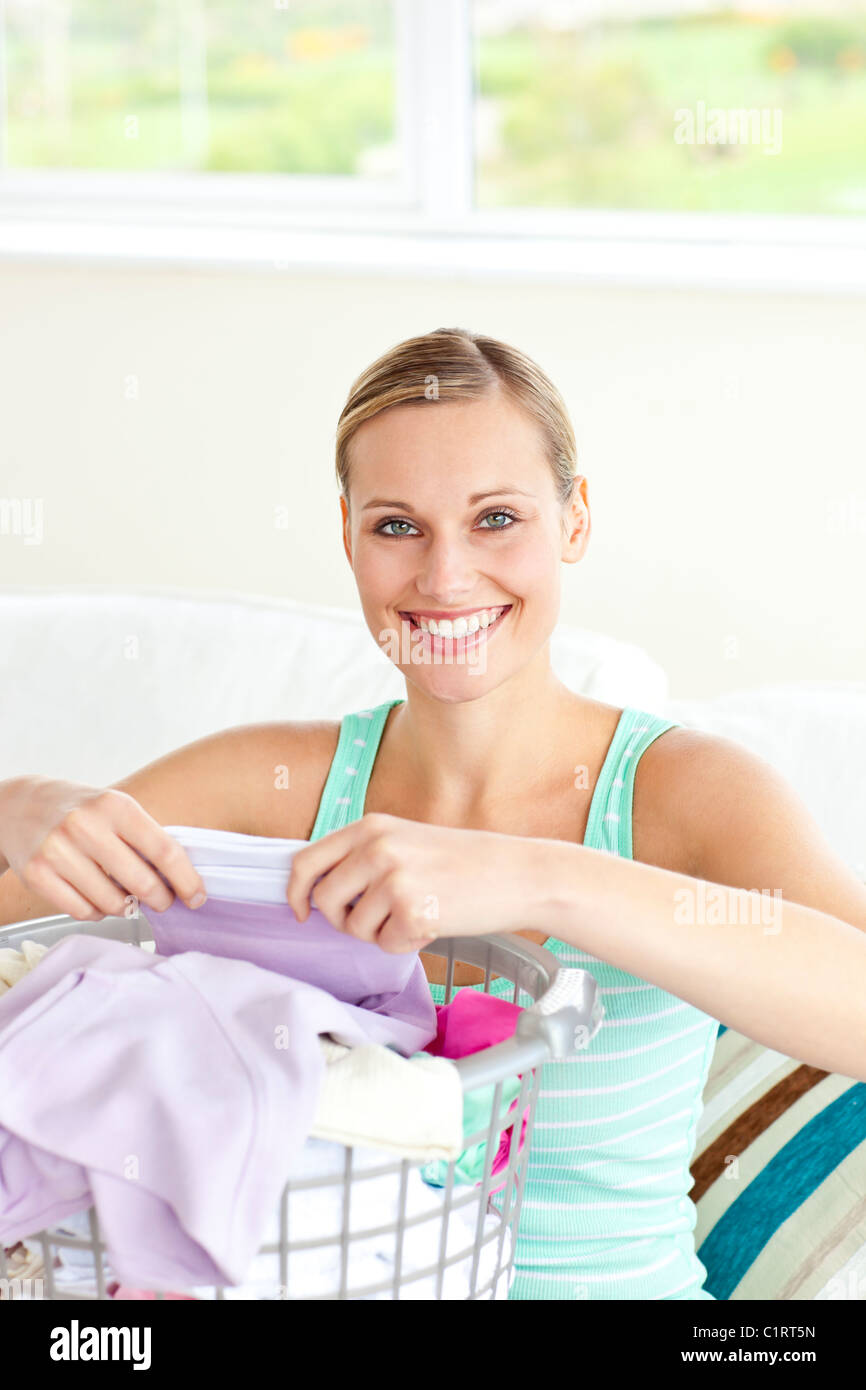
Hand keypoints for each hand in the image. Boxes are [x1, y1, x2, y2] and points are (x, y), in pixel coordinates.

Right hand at [0, 776, 207, 921]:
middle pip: (141, 882)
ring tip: (126, 898)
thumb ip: (147, 838)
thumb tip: (183, 880)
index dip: (186, 879)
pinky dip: (98, 913)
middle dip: (160, 899)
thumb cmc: (81, 811)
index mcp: (115, 805)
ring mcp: (58, 851)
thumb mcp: (116, 808)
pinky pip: (83, 912)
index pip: (164, 850)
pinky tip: (99, 900)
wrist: (20, 806)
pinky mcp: (37, 875)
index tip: (197, 897)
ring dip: (126, 907)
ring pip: (111, 903)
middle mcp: (85, 826)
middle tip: (164, 902)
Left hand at [286, 812, 547, 953]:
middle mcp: (376, 848)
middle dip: (343, 920)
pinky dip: (408, 944)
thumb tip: (320, 891)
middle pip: (324, 900)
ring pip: (354, 928)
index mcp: (370, 826)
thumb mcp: (406, 840)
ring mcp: (393, 879)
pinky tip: (434, 923)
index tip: (303, 911)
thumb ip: (365, 856)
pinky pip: (387, 945)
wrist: (516, 873)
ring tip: (417, 914)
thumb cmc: (463, 862)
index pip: (306, 861)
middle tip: (376, 921)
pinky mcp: (412, 911)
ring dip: (381, 933)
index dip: (297, 892)